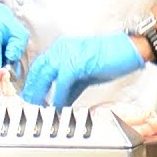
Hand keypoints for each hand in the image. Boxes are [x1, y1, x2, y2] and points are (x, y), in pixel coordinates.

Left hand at [21, 32, 145, 107]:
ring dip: (39, 93)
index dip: (33, 81)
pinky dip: (58, 96)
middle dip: (31, 89)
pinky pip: (62, 82)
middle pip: (38, 70)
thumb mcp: (85, 73)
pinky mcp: (77, 62)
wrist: (128, 49)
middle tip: (28, 104)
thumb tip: (61, 100)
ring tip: (38, 107)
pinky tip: (57, 106)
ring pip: (45, 74)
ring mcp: (68, 54)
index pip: (40, 65)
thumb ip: (71, 85)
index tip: (29, 95)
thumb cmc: (110, 58)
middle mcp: (61, 49)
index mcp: (61, 48)